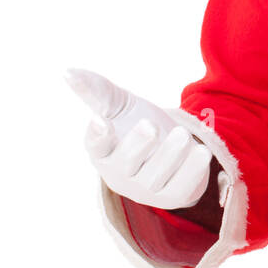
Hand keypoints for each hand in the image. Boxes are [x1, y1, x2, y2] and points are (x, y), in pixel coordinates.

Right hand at [66, 68, 223, 208]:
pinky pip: (182, 188)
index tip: (101, 121)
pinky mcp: (173, 195)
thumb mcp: (120, 105)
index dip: (97, 136)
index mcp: (104, 150)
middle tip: (151, 125)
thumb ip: (96, 90)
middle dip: (137, 146)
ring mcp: (146, 188)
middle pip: (125, 165)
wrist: (173, 143)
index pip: (96, 146)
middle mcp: (121, 173)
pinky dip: (192, 172)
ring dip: (170, 155)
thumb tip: (66, 72)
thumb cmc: (136, 124)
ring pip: (155, 177)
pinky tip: (201, 152)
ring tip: (182, 134)